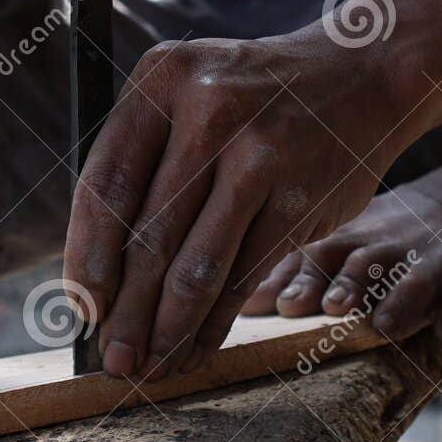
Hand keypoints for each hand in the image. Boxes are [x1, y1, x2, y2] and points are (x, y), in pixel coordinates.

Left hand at [61, 29, 414, 379]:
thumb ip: (144, 160)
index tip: (83, 308)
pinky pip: (244, 276)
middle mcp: (209, 112)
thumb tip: (95, 273)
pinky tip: (197, 349)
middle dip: (126, 312)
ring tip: (150, 368)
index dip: (86, 256)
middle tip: (113, 360)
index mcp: (163, 80)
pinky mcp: (299, 197)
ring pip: (196, 267)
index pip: (105, 183)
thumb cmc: (253, 99)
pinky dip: (215, 324)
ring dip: (167, 330)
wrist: (358, 73)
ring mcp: (259, 154)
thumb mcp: (190, 94)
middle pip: (148, 235)